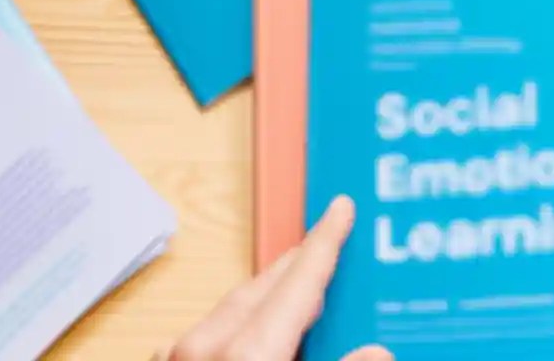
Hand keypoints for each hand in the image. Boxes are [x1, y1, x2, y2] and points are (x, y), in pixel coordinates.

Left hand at [158, 196, 390, 360]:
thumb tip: (378, 352)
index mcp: (248, 353)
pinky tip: (238, 332)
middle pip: (261, 288)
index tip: (340, 208)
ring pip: (228, 310)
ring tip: (291, 288)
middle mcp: (206, 348)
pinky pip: (202, 334)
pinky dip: (229, 324)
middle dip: (296, 265)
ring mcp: (176, 359)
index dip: (325, 243)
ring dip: (263, 294)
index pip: (299, 283)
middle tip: (325, 242)